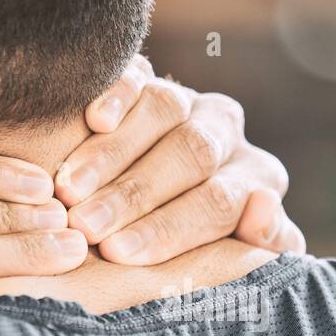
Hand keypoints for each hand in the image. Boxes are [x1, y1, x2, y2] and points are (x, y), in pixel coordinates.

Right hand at [55, 55, 305, 264]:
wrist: (153, 207)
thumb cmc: (190, 251)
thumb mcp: (235, 258)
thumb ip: (264, 241)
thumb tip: (265, 203)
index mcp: (257, 177)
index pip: (219, 202)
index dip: (167, 229)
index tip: (118, 254)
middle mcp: (227, 132)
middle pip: (191, 155)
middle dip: (134, 195)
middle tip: (86, 226)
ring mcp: (189, 100)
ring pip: (164, 112)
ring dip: (112, 154)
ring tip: (70, 191)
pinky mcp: (149, 77)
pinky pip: (138, 77)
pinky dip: (117, 95)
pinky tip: (93, 120)